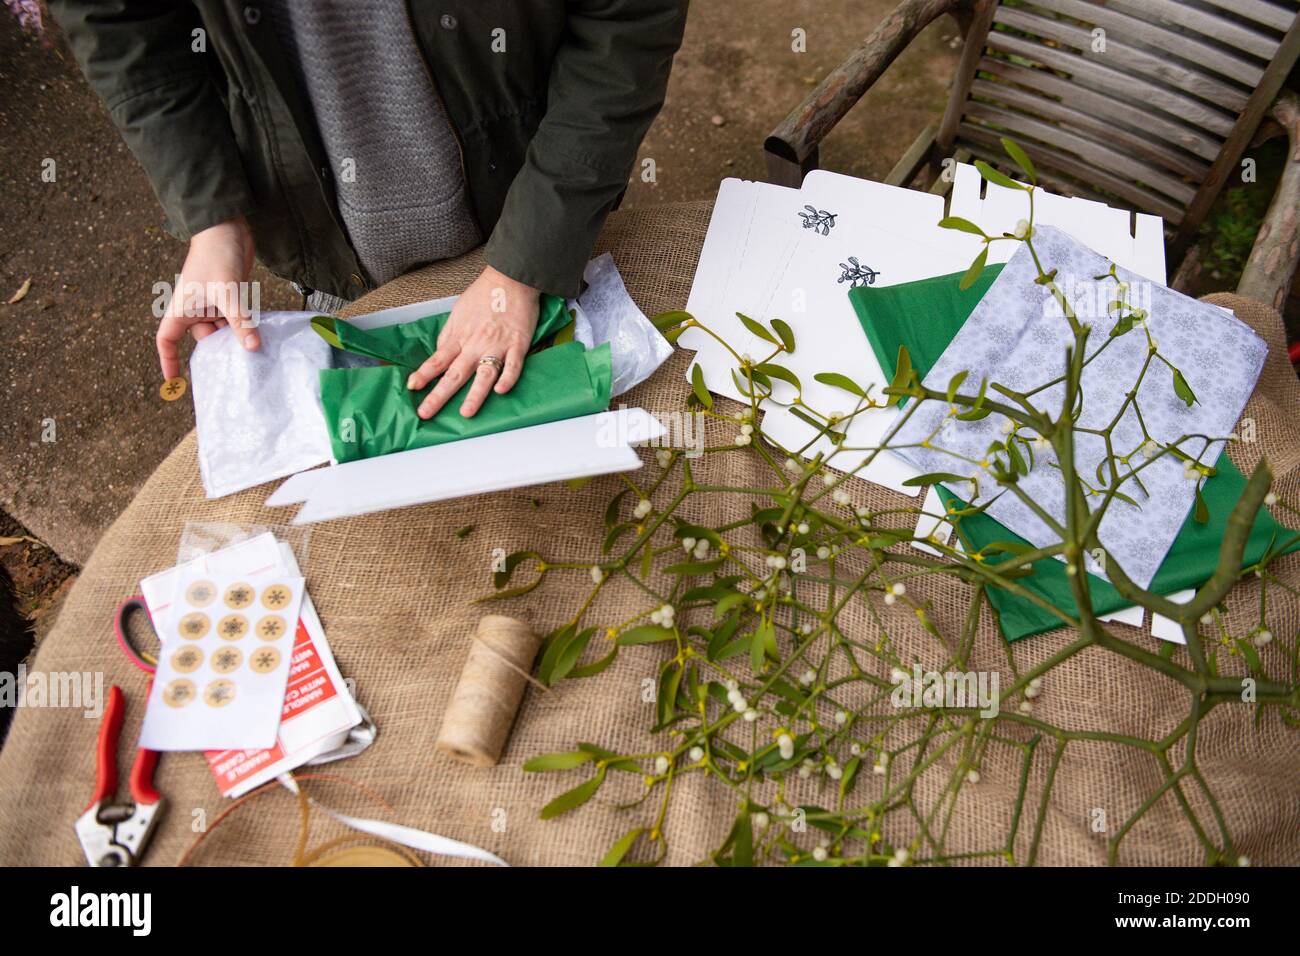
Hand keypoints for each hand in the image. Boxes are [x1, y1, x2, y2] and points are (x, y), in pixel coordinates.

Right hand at [156, 216, 256, 379]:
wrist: (226, 227)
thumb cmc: (216, 257)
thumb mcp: (229, 293)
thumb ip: (240, 321)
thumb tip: (252, 348)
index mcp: (182, 309)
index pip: (167, 340)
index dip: (168, 361)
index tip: (174, 381)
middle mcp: (194, 309)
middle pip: (203, 340)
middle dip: (218, 351)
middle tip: (238, 369)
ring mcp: (212, 303)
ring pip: (223, 330)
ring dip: (235, 339)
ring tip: (254, 355)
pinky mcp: (229, 296)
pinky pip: (235, 319)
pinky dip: (245, 327)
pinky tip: (261, 335)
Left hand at [407, 265, 540, 418]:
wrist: (510, 279)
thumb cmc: (483, 295)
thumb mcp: (458, 312)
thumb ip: (449, 335)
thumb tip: (440, 353)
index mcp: (460, 336)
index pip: (438, 360)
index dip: (424, 374)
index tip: (412, 387)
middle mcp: (475, 344)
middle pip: (455, 374)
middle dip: (439, 395)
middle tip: (426, 413)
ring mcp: (497, 346)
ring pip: (483, 375)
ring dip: (474, 395)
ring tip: (466, 413)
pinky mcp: (518, 345)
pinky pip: (513, 365)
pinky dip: (508, 378)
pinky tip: (501, 391)